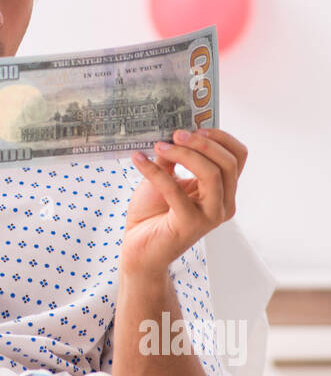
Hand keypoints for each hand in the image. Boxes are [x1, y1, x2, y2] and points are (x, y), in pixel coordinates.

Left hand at [121, 128, 247, 277]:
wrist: (139, 248)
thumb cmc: (154, 213)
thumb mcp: (166, 176)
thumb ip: (173, 157)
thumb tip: (174, 133)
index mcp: (224, 190)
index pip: (237, 156)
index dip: (220, 137)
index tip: (195, 127)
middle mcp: (224, 204)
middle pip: (228, 163)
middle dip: (202, 143)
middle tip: (176, 133)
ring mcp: (210, 216)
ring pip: (212, 174)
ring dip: (184, 154)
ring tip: (159, 146)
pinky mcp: (190, 225)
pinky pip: (175, 190)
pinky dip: (155, 171)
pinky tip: (138, 160)